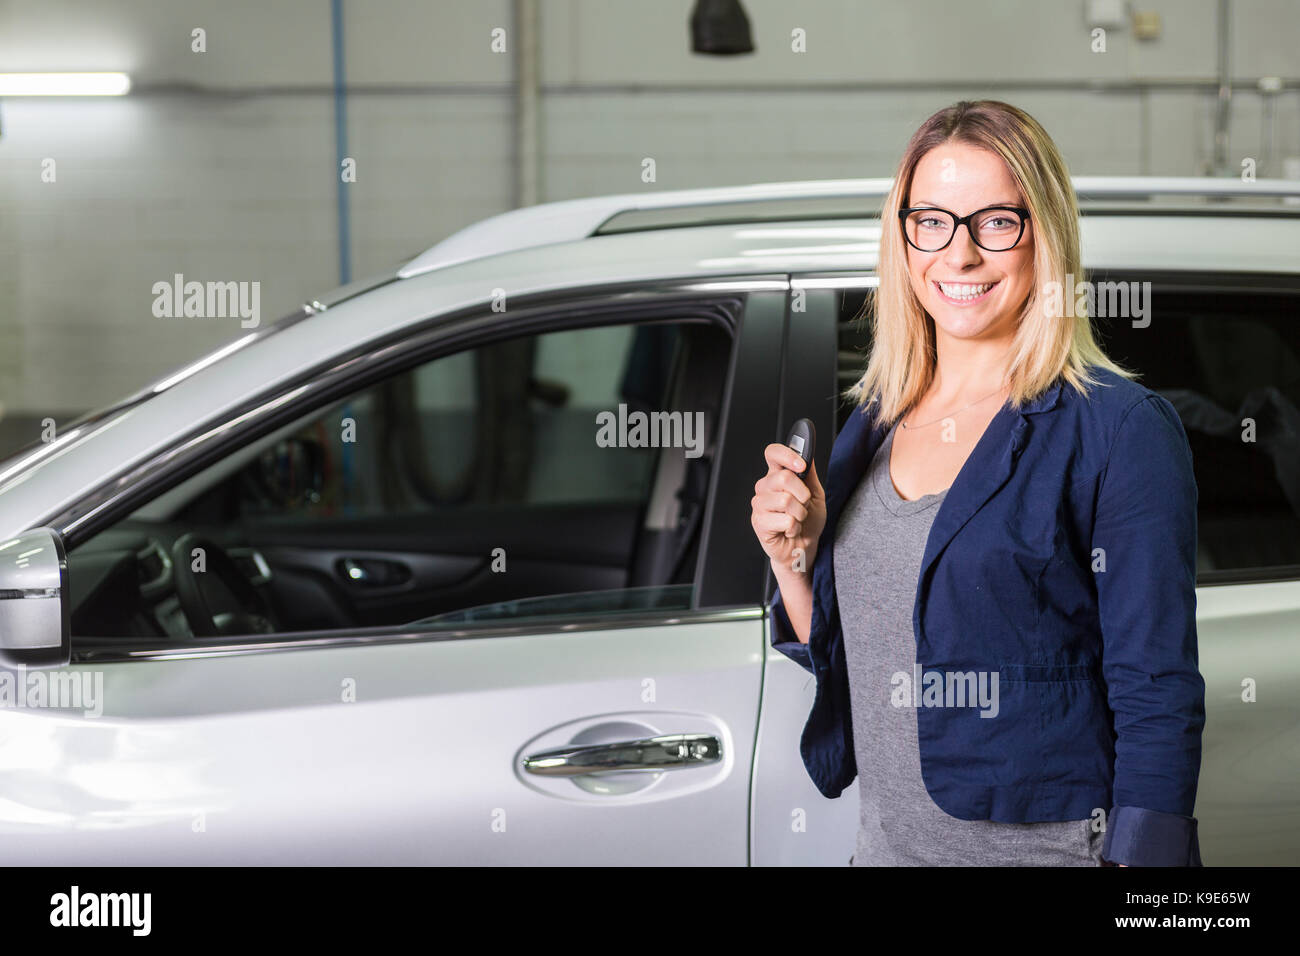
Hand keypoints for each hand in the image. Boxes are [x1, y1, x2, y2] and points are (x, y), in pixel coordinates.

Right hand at [751, 442, 826, 574]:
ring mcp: (759, 505)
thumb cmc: (807, 522)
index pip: (773, 453)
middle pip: (784, 477)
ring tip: (797, 519)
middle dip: (803, 494)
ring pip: (785, 500)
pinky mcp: (759, 523)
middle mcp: (764, 488)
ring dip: (800, 513)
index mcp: (776, 476)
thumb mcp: (815, 494)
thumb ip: (809, 474)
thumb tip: (807, 454)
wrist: (803, 548)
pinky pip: (785, 520)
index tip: (802, 465)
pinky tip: (790, 530)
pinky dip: (795, 527)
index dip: (787, 455)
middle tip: (803, 505)